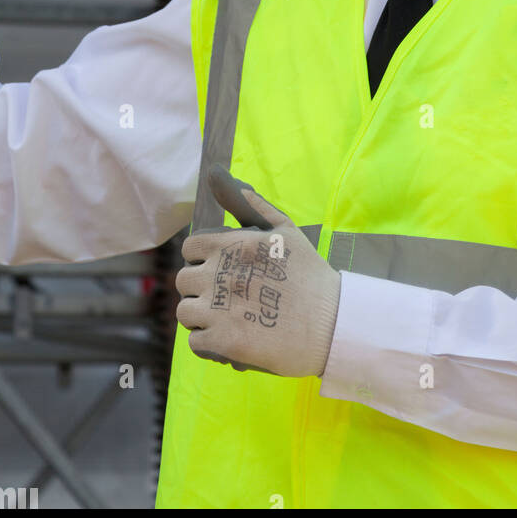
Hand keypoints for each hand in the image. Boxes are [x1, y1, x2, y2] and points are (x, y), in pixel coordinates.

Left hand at [175, 164, 341, 377]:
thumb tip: (216, 173)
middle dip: (202, 289)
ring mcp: (219, 309)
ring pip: (186, 313)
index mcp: (232, 244)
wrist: (332, 323)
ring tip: (229, 319)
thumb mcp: (284, 230)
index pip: (191, 248)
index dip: (202, 259)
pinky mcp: (223, 342)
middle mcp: (220, 274)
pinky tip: (232, 339)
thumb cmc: (309, 274)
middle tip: (229, 297)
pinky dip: (210, 344)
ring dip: (203, 317)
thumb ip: (249, 205)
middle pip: (184, 281)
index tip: (222, 270)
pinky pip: (195, 342)